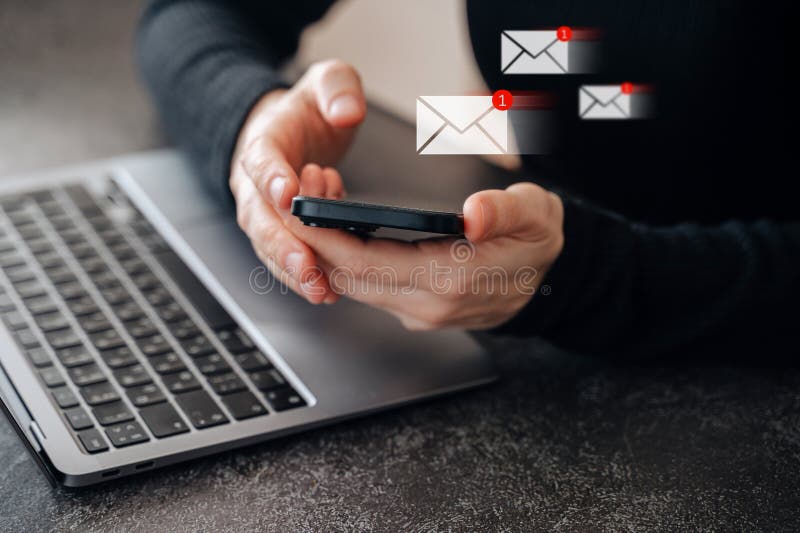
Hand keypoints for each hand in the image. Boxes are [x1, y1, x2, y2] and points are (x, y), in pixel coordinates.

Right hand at [229, 60, 365, 303]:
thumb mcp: (327, 82)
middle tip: (306, 264)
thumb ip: (337, 88)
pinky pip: (283, 259)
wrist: (290, 131)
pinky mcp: (277, 233)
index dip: (272, 178)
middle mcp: (255, 183)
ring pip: (268, 246)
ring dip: (292, 270)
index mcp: (264, 142)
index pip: (261, 160)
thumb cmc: (307, 113)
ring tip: (319, 290)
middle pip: (259, 217)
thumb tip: (347, 110)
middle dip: (282, 243)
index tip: (287, 194)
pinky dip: (301, 277)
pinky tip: (325, 292)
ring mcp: (263, 213)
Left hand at [287, 182, 564, 329]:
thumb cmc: (538, 242)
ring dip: (326, 253)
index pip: (366, 263)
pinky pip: (370, 289)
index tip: (298, 210)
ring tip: (312, 210)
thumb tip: (473, 214)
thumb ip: (503, 211)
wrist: (552, 280)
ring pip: (354, 287)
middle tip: (293, 200)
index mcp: (451, 280)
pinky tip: (339, 233)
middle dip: (313, 242)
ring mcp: (421, 313)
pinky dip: (346, 263)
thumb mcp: (534, 215)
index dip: (325, 238)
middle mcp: (429, 305)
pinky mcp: (418, 311)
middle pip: (349, 279)